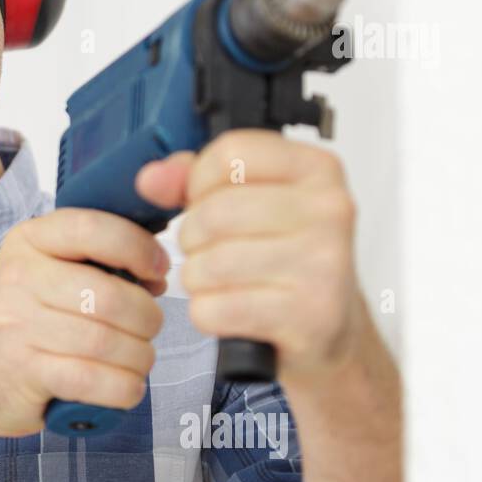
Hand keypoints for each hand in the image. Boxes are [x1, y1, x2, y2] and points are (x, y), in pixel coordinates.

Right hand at [0, 208, 169, 439]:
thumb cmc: (26, 321)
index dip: (138, 248)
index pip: (92, 229)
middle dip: (147, 318)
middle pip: (109, 296)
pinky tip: (127, 387)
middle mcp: (17, 278)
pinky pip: (91, 379)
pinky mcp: (22, 371)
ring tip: (139, 360)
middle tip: (149, 330)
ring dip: (140, 358)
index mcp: (28, 241)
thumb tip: (156, 274)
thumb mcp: (48, 273)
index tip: (158, 271)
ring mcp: (15, 326)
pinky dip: (123, 388)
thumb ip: (98, 262)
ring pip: (106, 342)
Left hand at [135, 129, 365, 386]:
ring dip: (198, 279)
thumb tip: (151, 179)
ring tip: (222, 282)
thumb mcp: (254, 204)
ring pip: (209, 265)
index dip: (198, 180)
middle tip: (211, 251)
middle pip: (213, 213)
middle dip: (192, 238)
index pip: (231, 153)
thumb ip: (196, 181)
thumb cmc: (288, 260)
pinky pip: (216, 309)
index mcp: (318, 169)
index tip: (205, 199)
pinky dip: (209, 313)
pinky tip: (232, 310)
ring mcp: (323, 264)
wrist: (331, 329)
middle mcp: (329, 211)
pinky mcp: (308, 315)